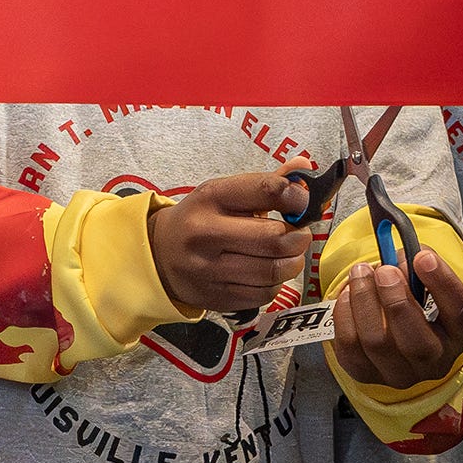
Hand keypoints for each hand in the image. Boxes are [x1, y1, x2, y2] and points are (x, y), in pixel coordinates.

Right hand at [149, 172, 311, 319]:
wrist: (159, 255)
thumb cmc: (200, 220)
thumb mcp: (223, 194)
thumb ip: (265, 184)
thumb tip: (303, 165)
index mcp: (209, 198)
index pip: (263, 189)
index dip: (295, 196)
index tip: (302, 202)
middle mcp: (205, 233)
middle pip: (273, 237)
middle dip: (298, 236)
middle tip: (300, 234)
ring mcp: (208, 270)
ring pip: (272, 270)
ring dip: (292, 262)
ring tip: (289, 254)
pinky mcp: (215, 297)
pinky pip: (263, 294)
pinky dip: (275, 283)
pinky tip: (269, 273)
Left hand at [328, 238, 462, 392]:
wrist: (398, 341)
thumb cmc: (417, 306)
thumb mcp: (429, 285)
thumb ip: (419, 268)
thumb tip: (395, 257)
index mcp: (459, 334)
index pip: (460, 312)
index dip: (442, 282)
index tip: (422, 257)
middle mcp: (434, 361)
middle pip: (416, 342)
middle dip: (396, 300)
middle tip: (384, 270)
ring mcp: (400, 373)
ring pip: (377, 342)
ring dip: (364, 299)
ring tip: (361, 274)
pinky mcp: (367, 374)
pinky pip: (349, 346)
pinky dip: (345, 314)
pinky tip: (349, 294)